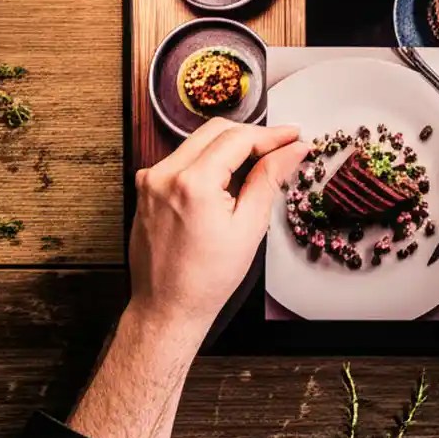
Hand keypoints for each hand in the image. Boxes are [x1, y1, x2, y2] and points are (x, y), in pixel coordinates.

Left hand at [130, 118, 307, 335]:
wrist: (167, 306)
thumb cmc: (207, 278)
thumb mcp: (249, 226)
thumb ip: (269, 178)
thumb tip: (292, 150)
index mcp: (192, 183)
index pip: (238, 138)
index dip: (271, 135)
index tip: (293, 136)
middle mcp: (164, 174)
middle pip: (217, 131)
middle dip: (252, 136)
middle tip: (281, 147)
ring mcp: (150, 179)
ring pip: (198, 142)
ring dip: (230, 147)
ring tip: (258, 165)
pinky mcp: (145, 188)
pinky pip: (182, 159)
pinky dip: (208, 161)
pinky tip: (227, 180)